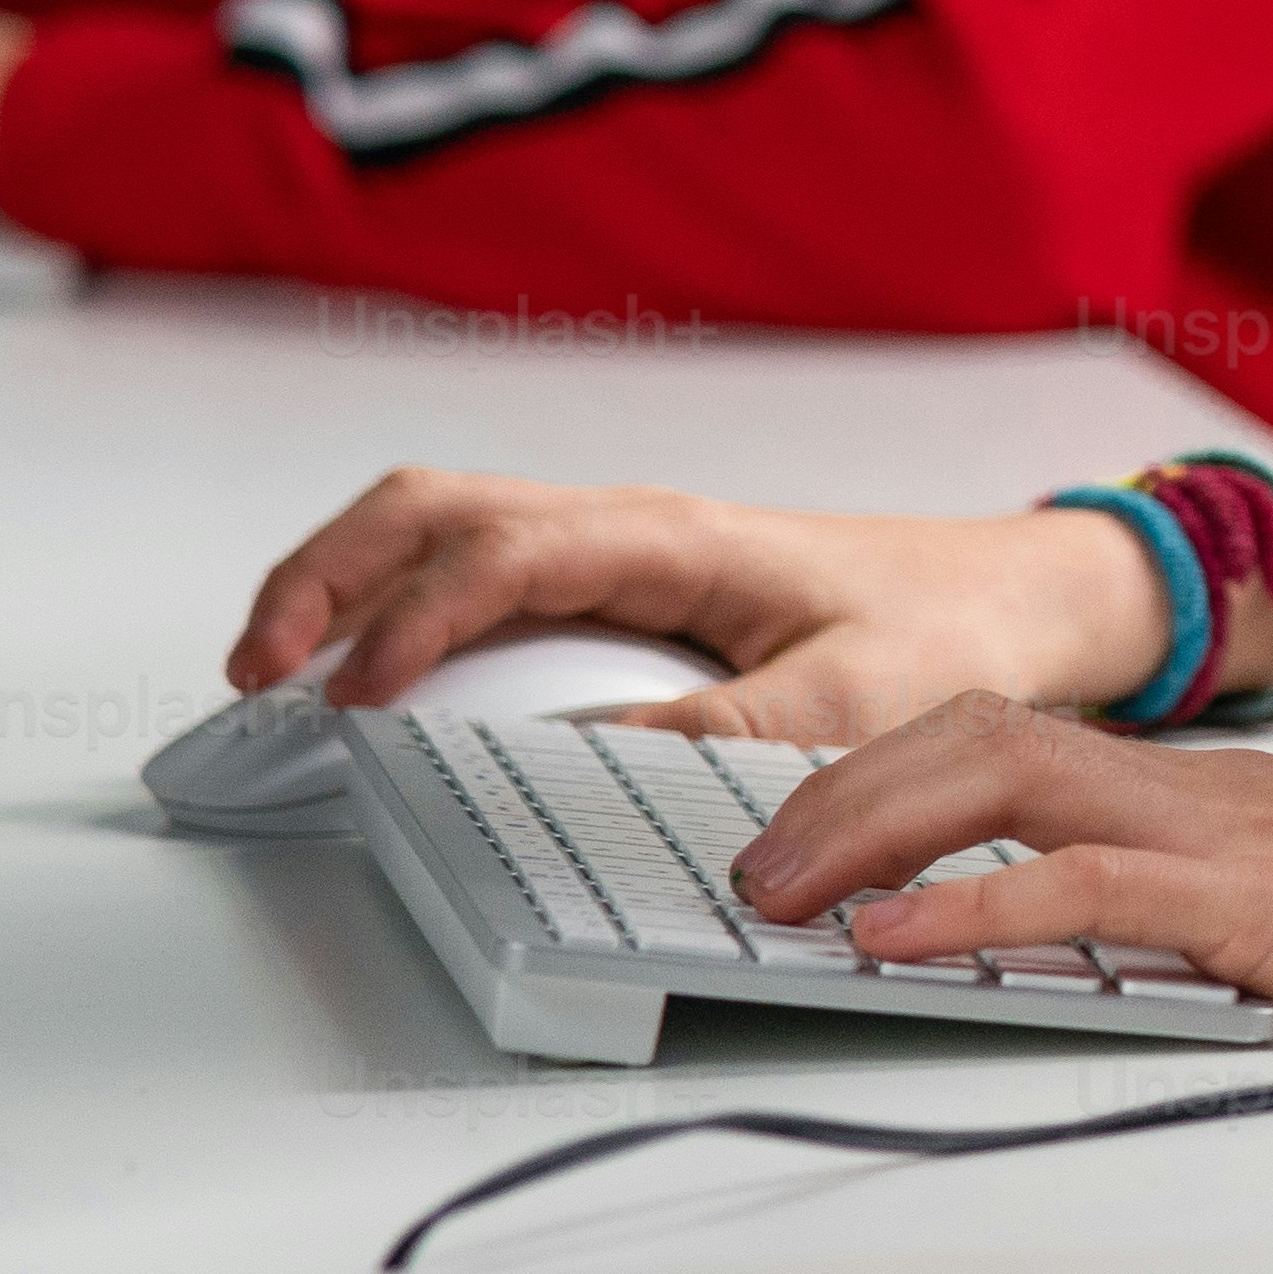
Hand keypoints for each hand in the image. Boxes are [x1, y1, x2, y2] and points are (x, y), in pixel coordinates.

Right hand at [231, 468, 1178, 738]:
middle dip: (328, 576)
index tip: (355, 696)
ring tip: (273, 666)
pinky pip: (478, 573)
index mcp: (675, 538)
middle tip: (256, 668)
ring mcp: (615, 550)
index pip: (504, 554)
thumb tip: (582, 763)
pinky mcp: (617, 586)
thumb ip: (720, 735)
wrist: (1016, 602)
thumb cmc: (946, 633)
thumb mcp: (850, 701)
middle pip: (433, 510)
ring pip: (439, 528)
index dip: (414, 619)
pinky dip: (394, 605)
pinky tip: (359, 670)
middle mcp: (629, 527)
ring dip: (344, 582)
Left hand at [729, 706, 1272, 1031]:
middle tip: (748, 866)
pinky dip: (965, 909)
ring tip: (778, 893)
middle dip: (832, 790)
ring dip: (863, 828)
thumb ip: (1224, 938)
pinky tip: (890, 944)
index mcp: (1204, 792)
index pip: (1008, 740)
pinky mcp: (1255, 898)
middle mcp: (1193, 787)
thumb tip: (1128, 991)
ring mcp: (1220, 834)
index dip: (884, 776)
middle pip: (968, 732)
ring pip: (997, 776)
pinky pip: (1080, 884)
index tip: (797, 833)